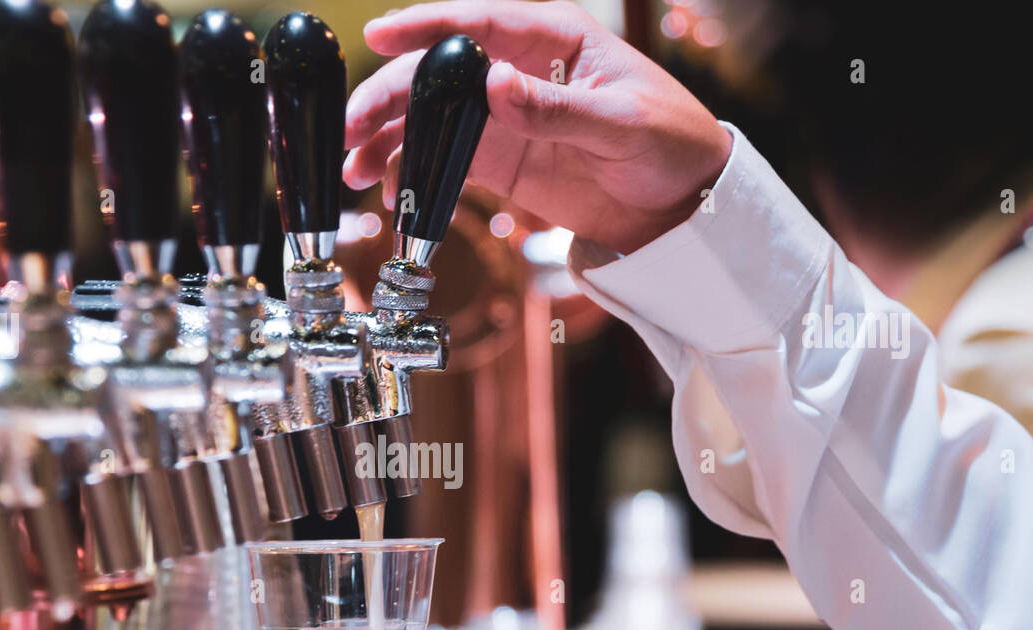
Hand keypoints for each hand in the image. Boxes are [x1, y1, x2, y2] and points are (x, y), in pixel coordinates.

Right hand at [345, 0, 732, 255]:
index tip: (380, 36)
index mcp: (553, 39)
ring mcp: (504, 117)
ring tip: (354, 167)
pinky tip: (390, 190)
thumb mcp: (622, 124)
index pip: (479, 22)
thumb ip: (559, 108)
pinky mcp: (500, 160)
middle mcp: (518, 71)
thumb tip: (496, 87)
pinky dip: (412, 174)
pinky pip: (444, 161)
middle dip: (390, 96)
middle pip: (439, 75)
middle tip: (351, 125)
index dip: (426, 27)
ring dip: (389, 139)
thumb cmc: (669, 142)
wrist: (681, 203)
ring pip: (431, 118)